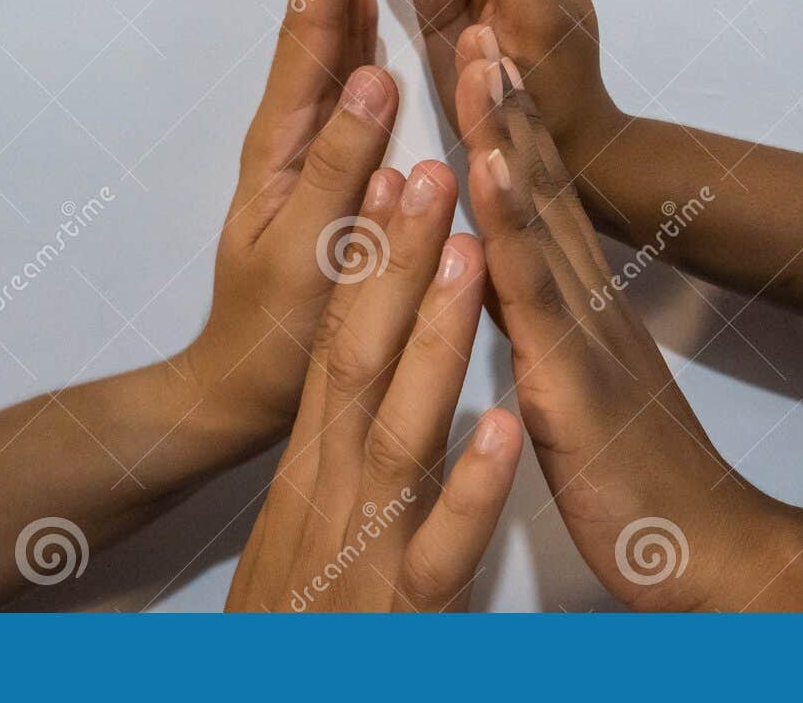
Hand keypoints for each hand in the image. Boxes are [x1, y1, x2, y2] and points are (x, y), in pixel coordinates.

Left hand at [175, 0, 399, 451]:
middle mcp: (289, 130)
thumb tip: (376, 72)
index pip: (310, 29)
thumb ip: (341, 164)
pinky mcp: (324, 164)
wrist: (238, 389)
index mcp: (285, 142)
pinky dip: (354, 27)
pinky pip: (342, 77)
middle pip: (312, 15)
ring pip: (326, 38)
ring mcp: (304, 143)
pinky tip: (370, 6)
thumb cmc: (278, 336)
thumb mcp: (309, 254)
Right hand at [226, 159, 522, 610]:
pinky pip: (439, 549)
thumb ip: (333, 452)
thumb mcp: (304, 527)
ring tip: (466, 256)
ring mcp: (362, 557)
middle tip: (427, 169)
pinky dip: (469, 486)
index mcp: (312, 472)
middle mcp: (327, 499)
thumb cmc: (300, 634)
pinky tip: (503, 427)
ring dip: (432, 342)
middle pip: (356, 363)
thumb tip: (353, 376)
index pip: (336, 346)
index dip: (363, 263)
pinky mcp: (402, 618)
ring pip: (396, 434)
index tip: (392, 178)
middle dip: (392, 265)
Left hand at [454, 53, 796, 610]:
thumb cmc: (642, 478)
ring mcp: (581, 331)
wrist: (715, 553)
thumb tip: (513, 280)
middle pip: (536, 183)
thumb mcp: (583, 384)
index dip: (507, 122)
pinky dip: (510, 224)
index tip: (483, 50)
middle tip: (479, 14)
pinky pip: (534, 293)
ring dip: (505, 129)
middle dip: (504, 97)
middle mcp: (581, 301)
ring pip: (533, 215)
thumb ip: (552, 327)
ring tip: (483, 53)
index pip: (535, 198)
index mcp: (574, 305)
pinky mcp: (574, 379)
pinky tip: (489, 169)